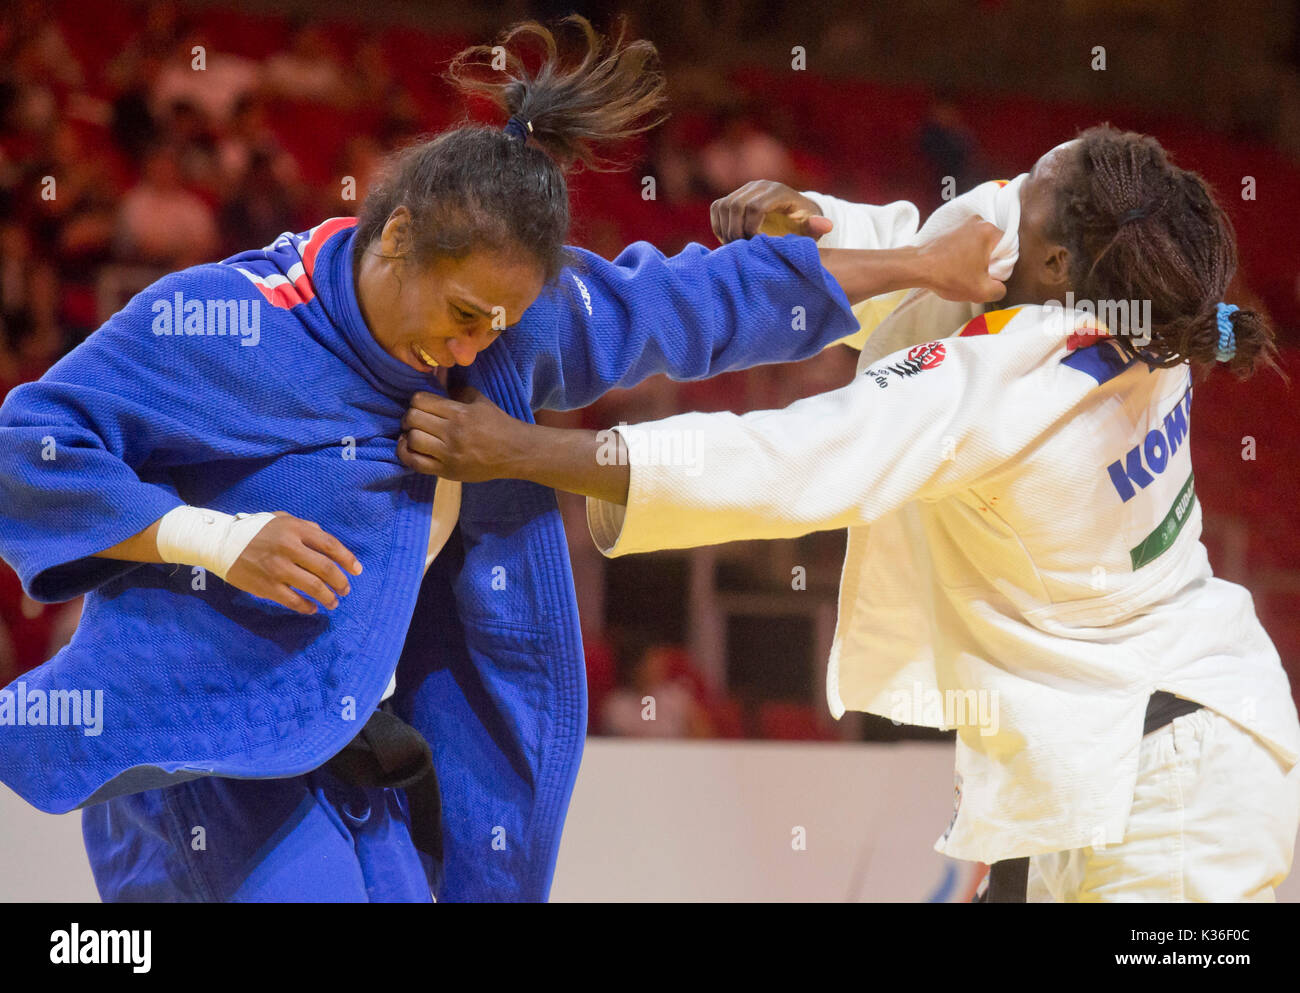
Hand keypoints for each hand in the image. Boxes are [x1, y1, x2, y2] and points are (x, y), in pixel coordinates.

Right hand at [225, 512, 361, 614]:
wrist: (220, 543)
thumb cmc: (255, 530)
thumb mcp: (281, 519)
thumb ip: (306, 528)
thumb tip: (326, 541)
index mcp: (295, 529)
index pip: (330, 545)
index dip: (347, 559)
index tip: (357, 570)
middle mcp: (289, 548)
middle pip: (325, 568)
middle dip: (340, 581)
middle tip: (345, 589)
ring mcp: (278, 568)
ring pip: (313, 587)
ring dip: (328, 597)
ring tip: (334, 602)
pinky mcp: (266, 586)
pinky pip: (293, 600)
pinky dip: (307, 607)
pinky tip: (312, 608)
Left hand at [398, 386, 526, 482]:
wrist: (515, 452)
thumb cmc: (498, 424)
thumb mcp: (480, 401)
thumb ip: (458, 392)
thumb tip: (437, 384)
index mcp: (460, 413)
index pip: (421, 400)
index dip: (416, 400)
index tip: (422, 405)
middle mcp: (453, 433)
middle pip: (413, 418)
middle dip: (410, 416)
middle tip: (415, 419)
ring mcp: (449, 454)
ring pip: (412, 439)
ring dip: (408, 434)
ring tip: (413, 433)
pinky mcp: (447, 471)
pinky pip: (415, 463)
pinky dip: (405, 453)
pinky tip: (409, 447)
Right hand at [710, 180, 834, 243]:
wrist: (794, 213)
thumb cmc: (804, 224)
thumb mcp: (812, 227)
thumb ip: (816, 227)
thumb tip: (826, 225)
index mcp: (778, 191)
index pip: (754, 206)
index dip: (751, 228)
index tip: (757, 244)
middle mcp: (758, 186)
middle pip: (735, 205)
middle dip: (736, 231)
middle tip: (743, 249)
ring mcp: (744, 189)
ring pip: (723, 205)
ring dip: (726, 229)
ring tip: (736, 246)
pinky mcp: (733, 196)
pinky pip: (717, 208)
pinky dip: (719, 225)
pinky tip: (729, 239)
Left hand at [915, 215, 1006, 303]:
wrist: (917, 267)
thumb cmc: (948, 275)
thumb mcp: (981, 291)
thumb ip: (999, 290)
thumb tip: (999, 287)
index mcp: (989, 231)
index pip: (1009, 251)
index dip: (1001, 268)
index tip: (988, 277)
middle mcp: (978, 221)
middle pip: (994, 248)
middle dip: (987, 265)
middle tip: (974, 278)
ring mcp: (963, 223)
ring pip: (980, 247)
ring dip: (975, 261)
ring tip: (962, 274)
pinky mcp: (951, 229)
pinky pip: (967, 244)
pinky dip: (964, 256)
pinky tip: (954, 268)